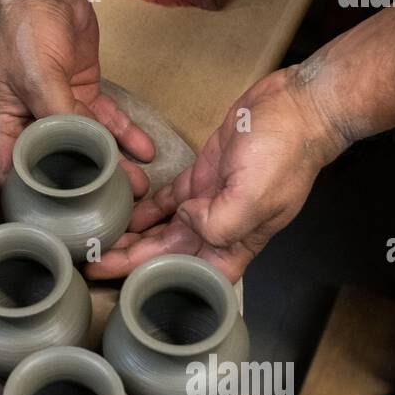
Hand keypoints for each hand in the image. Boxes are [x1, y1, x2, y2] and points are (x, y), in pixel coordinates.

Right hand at [0, 0, 154, 195]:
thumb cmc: (26, 32)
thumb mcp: (40, 79)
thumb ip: (58, 119)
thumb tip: (79, 155)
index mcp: (6, 122)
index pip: (11, 171)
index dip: (26, 199)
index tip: (47, 227)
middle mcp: (31, 120)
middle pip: (58, 162)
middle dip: (83, 186)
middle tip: (107, 211)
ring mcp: (60, 106)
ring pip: (88, 144)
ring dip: (113, 163)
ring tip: (137, 186)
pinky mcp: (84, 92)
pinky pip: (107, 120)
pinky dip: (126, 133)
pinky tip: (145, 150)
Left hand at [85, 66, 348, 282]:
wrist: (298, 107)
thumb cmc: (286, 152)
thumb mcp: (255, 195)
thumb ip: (221, 222)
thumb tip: (187, 223)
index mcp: (238, 240)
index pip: (197, 277)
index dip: (163, 284)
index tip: (129, 287)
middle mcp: (223, 225)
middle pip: (171, 255)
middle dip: (134, 261)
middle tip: (96, 263)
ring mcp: (212, 199)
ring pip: (166, 228)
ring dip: (135, 236)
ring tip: (101, 241)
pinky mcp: (203, 174)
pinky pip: (169, 198)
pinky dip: (147, 207)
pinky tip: (124, 213)